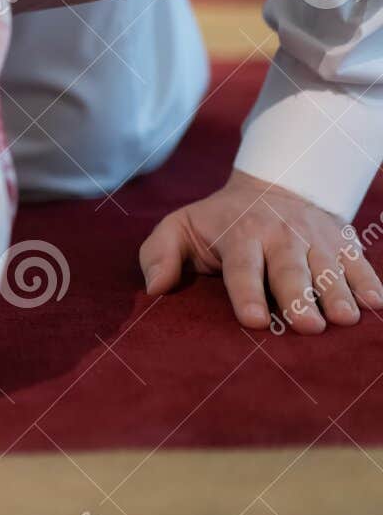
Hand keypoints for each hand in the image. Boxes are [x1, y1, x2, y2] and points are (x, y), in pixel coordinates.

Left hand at [139, 170, 382, 333]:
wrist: (271, 187)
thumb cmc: (218, 222)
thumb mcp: (179, 228)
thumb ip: (160, 255)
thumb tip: (154, 288)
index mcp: (240, 235)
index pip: (242, 267)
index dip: (248, 293)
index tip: (253, 320)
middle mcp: (280, 236)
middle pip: (291, 271)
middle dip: (299, 298)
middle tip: (308, 326)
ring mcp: (315, 239)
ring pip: (328, 268)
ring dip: (338, 294)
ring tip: (345, 319)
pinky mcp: (342, 242)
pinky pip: (358, 263)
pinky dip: (368, 282)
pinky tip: (376, 304)